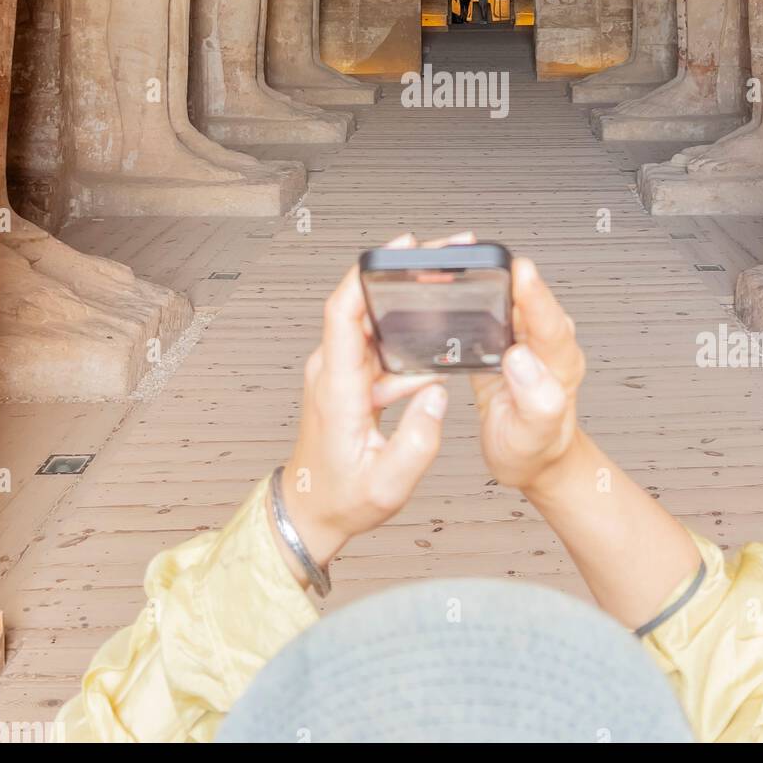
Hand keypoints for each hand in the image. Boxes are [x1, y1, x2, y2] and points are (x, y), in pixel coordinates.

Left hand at [278, 243, 446, 581]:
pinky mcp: (350, 380)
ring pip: (374, 322)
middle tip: (447, 259)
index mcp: (337, 387)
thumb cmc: (342, 498)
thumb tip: (438, 395)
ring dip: (408, 306)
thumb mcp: (388, 483)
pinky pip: (378, 346)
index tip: (401, 250)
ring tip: (450, 290)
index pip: (343, 310)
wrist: (312, 512)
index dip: (368, 272)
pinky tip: (437, 343)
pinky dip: (406, 338)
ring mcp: (340, 373)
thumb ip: (417, 441)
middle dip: (403, 276)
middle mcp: (333, 370)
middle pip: (363, 303)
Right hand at [473, 258, 584, 491]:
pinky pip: (487, 310)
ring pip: (504, 297)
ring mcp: (521, 337)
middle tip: (472, 255)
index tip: (520, 271)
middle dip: (502, 271)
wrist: (529, 457)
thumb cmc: (534, 449)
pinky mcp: (500, 339)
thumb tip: (522, 359)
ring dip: (482, 279)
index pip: (549, 321)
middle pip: (525, 296)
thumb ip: (537, 400)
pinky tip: (449, 293)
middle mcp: (543, 342)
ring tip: (453, 264)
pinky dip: (469, 298)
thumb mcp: (535, 435)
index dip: (534, 294)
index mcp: (559, 362)